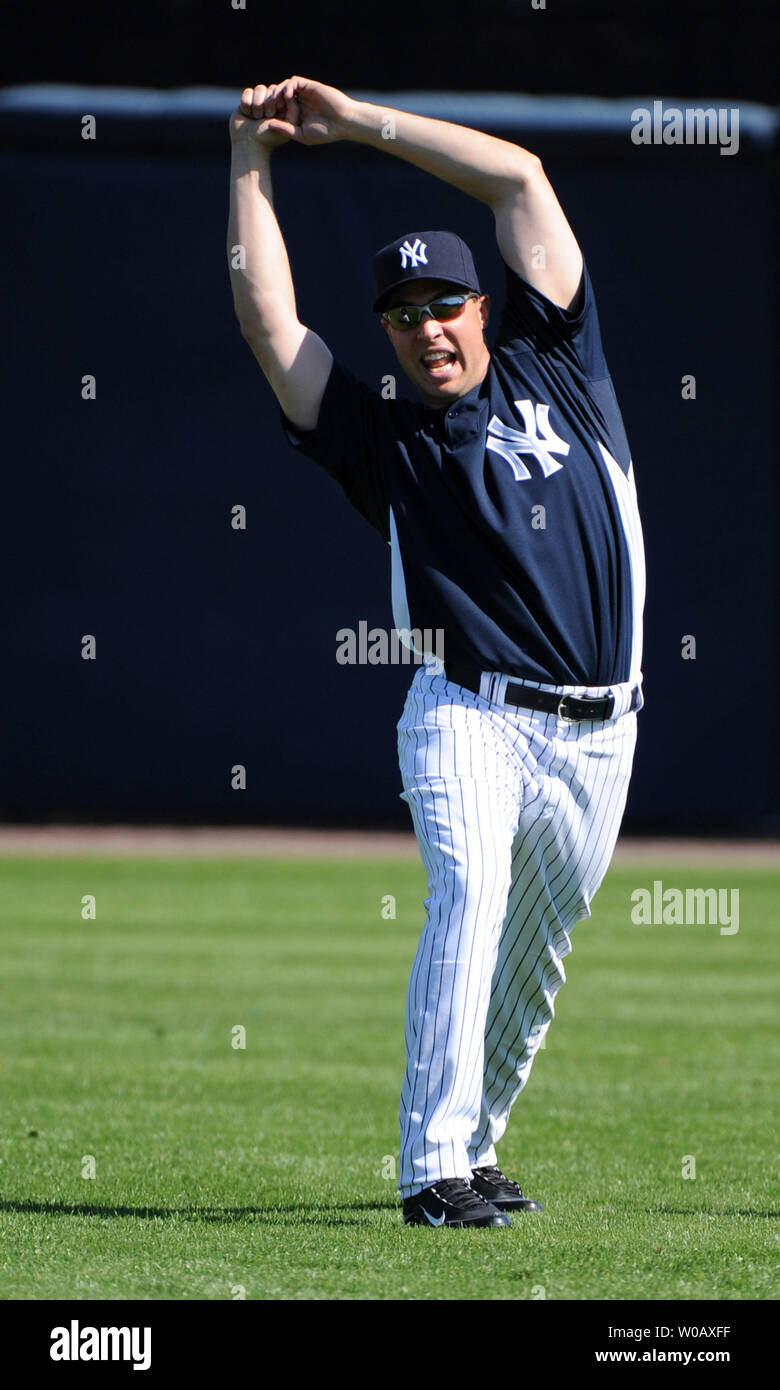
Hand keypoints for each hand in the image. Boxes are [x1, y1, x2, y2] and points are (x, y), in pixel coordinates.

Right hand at [229, 82, 298, 150]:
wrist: (248, 144)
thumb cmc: (268, 137)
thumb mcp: (286, 125)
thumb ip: (293, 109)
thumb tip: (289, 92)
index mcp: (283, 108)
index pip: (284, 91)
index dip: (279, 100)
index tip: (276, 112)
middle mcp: (272, 103)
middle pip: (272, 88)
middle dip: (268, 103)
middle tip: (266, 117)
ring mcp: (259, 101)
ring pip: (259, 88)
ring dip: (257, 104)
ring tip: (256, 117)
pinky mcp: (247, 100)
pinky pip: (248, 91)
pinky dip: (246, 103)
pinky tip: (247, 114)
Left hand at [232, 77, 354, 149]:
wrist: (343, 122)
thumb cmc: (325, 132)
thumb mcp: (301, 134)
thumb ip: (285, 129)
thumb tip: (268, 125)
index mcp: (296, 114)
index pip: (277, 109)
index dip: (269, 112)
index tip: (265, 119)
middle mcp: (299, 102)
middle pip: (277, 95)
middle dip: (270, 101)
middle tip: (267, 110)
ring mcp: (304, 94)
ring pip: (283, 87)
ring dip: (277, 93)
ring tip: (276, 104)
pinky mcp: (310, 86)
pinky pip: (294, 81)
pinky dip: (288, 87)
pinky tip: (288, 97)